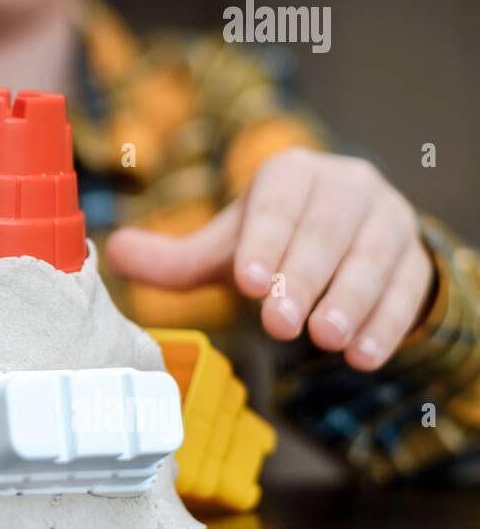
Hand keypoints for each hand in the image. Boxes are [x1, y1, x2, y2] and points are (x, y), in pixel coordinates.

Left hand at [105, 148, 434, 370]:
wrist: (347, 244)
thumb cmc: (274, 245)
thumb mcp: (227, 249)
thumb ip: (175, 259)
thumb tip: (113, 254)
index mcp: (291, 172)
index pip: (277, 200)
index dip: (264, 239)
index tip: (248, 280)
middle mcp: (345, 184)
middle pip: (327, 229)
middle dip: (303, 277)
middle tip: (280, 322)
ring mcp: (387, 217)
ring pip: (373, 255)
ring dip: (350, 300)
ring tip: (325, 338)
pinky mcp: (415, 255)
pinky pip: (406, 287)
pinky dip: (386, 322)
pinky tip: (364, 356)